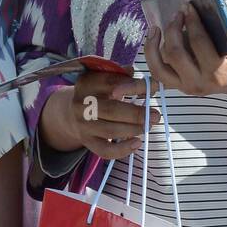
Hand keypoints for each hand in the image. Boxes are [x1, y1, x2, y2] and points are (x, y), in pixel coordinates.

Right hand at [38, 69, 155, 159]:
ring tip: (147, 126)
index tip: (153, 88)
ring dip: (133, 129)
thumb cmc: (97, 93)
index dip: (134, 86)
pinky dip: (123, 149)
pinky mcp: (86, 141)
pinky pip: (105, 150)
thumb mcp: (105, 78)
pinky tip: (137, 143)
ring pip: (110, 130)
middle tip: (155, 115)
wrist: (71, 113)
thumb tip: (150, 82)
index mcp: (87, 82)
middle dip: (137, 113)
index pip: (113, 83)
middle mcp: (81, 103)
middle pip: (111, 109)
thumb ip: (124, 76)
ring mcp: (83, 124)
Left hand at [143, 4, 226, 100]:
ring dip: (153, 46)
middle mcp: (200, 83)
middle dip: (173, 29)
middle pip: (176, 54)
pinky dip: (152, 56)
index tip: (188, 6)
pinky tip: (154, 40)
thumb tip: (200, 5)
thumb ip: (224, 23)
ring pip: (159, 68)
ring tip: (155, 28)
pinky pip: (158, 73)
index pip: (199, 43)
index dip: (192, 21)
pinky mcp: (179, 87)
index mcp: (219, 72)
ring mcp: (187, 87)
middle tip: (177, 13)